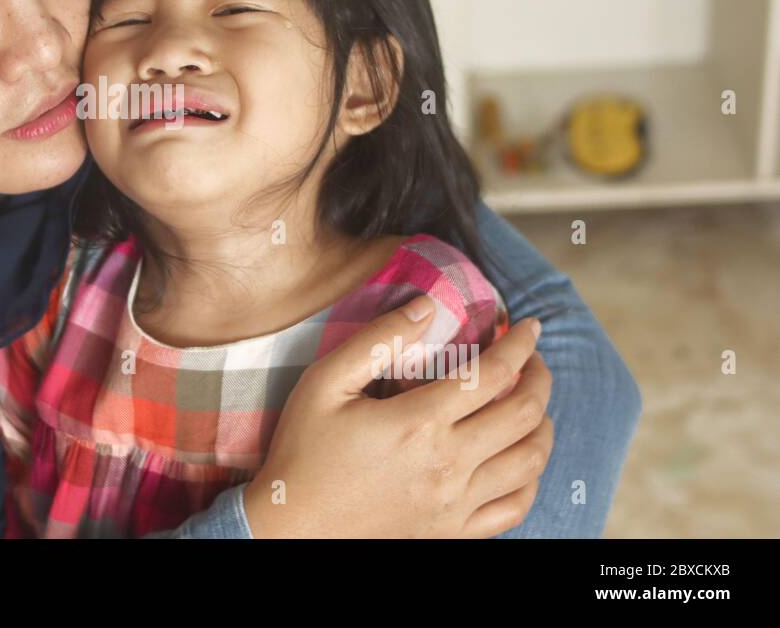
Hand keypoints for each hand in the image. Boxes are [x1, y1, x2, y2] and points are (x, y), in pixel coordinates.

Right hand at [243, 297, 552, 536]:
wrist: (293, 528)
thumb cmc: (304, 451)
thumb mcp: (325, 383)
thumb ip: (378, 340)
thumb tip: (427, 306)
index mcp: (419, 422)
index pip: (493, 373)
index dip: (519, 342)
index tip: (528, 325)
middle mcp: (449, 463)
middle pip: (524, 414)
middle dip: (539, 377)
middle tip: (533, 358)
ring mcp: (456, 503)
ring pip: (530, 461)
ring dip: (544, 425)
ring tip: (534, 404)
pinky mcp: (454, 531)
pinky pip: (515, 506)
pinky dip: (532, 479)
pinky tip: (521, 460)